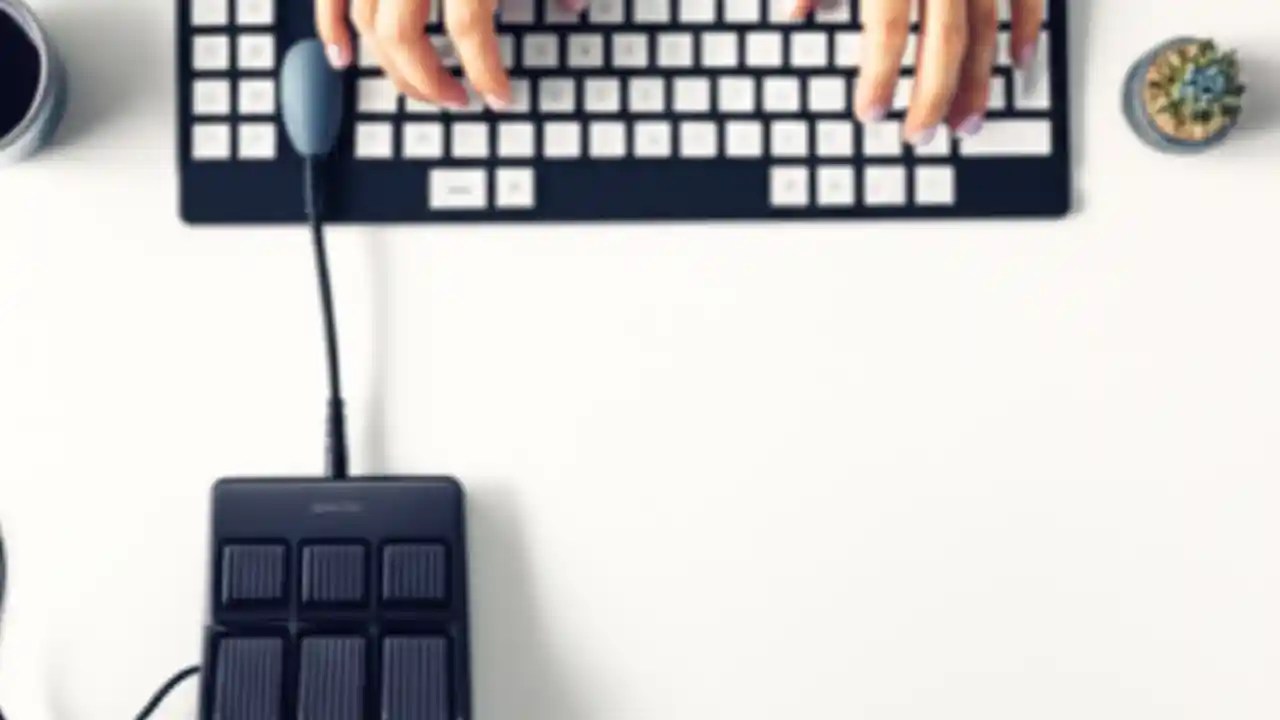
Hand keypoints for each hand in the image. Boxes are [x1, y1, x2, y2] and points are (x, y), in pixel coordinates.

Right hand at [315, 0, 511, 108]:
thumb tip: (565, 9)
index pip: (465, 26)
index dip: (485, 71)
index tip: (499, 98)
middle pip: (402, 36)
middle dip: (428, 79)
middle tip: (457, 98)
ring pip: (367, 23)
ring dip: (391, 64)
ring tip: (420, 85)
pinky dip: (330, 27)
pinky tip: (342, 59)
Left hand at [794, 0, 1044, 142]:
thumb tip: (796, 13)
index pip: (887, 28)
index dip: (879, 76)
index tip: (870, 114)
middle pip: (945, 41)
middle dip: (933, 96)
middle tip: (918, 136)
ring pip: (987, 28)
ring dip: (979, 81)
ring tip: (966, 124)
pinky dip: (1028, 29)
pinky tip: (1020, 65)